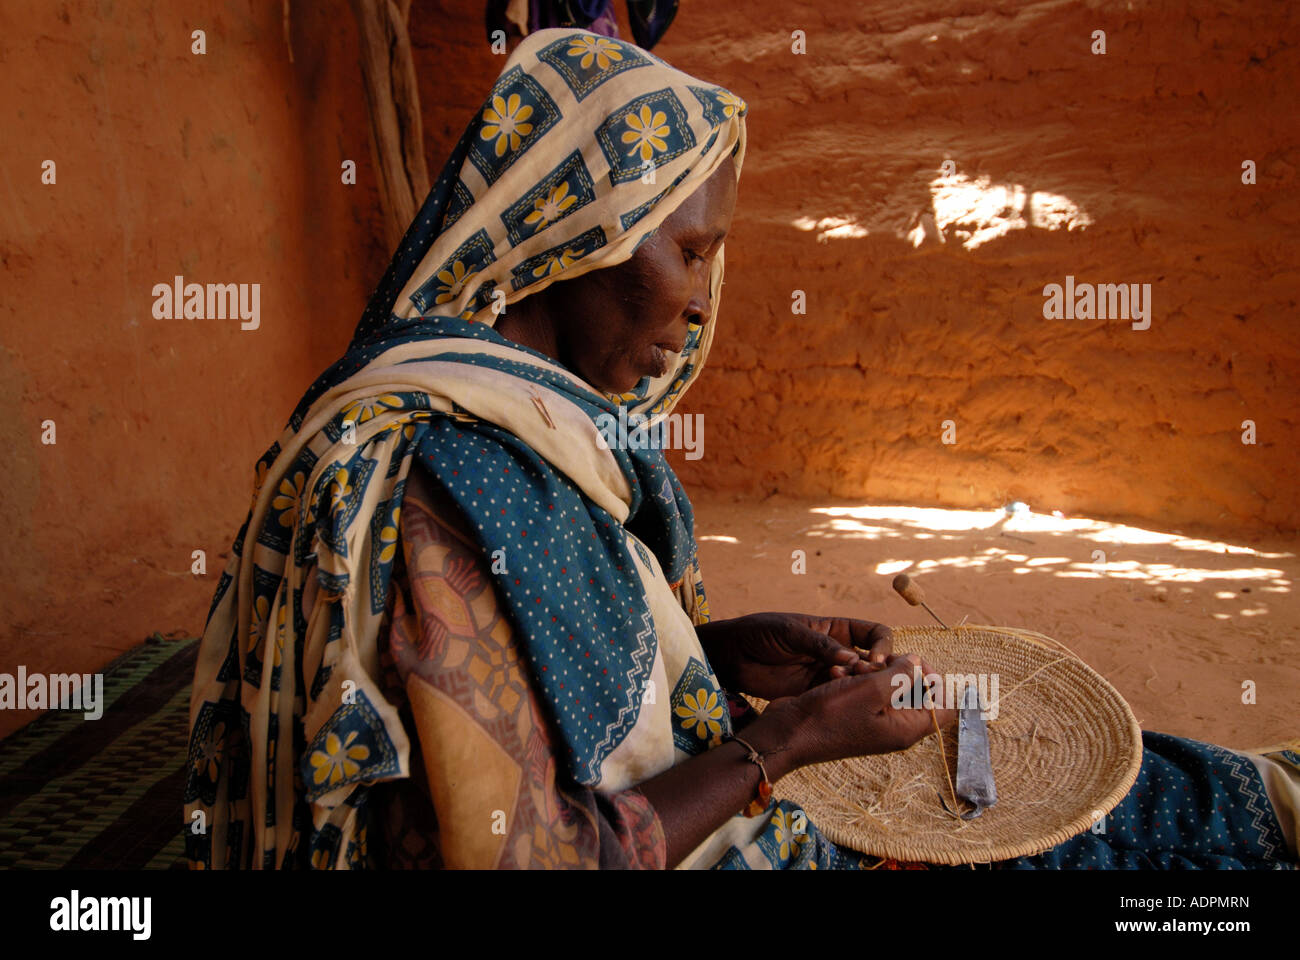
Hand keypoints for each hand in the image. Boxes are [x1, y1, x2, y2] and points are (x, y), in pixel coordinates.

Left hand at [697, 612, 893, 700]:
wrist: (732, 655)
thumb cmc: (759, 632)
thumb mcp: (790, 632)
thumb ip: (820, 644)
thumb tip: (854, 659)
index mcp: (838, 630)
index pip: (875, 634)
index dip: (882, 645)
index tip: (876, 659)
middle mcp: (838, 652)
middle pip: (874, 662)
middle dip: (877, 672)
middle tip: (867, 682)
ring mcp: (827, 674)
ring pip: (858, 684)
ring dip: (860, 688)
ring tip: (847, 692)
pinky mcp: (814, 693)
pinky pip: (838, 698)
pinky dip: (842, 701)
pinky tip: (836, 703)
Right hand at [771, 653, 956, 767]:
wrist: (788, 732)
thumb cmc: (829, 717)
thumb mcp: (870, 691)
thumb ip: (901, 675)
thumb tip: (918, 662)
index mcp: (906, 729)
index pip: (946, 707)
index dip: (936, 680)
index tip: (913, 663)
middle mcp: (894, 726)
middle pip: (918, 691)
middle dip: (899, 669)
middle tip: (876, 662)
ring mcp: (874, 719)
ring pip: (890, 685)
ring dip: (873, 669)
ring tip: (851, 666)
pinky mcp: (855, 712)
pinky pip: (867, 688)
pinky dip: (857, 676)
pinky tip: (838, 672)